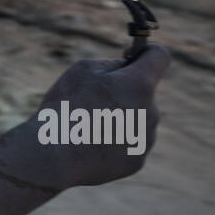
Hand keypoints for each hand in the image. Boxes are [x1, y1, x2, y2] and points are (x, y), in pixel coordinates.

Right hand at [31, 44, 168, 188]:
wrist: (54, 156)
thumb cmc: (66, 107)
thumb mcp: (83, 70)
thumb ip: (113, 65)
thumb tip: (126, 69)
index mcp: (139, 84)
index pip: (160, 56)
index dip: (146, 52)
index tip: (129, 58)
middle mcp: (151, 112)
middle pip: (144, 92)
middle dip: (124, 91)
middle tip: (93, 99)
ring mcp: (145, 140)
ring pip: (137, 119)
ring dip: (120, 117)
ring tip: (88, 125)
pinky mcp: (137, 162)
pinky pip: (130, 143)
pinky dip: (115, 141)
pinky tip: (92, 144)